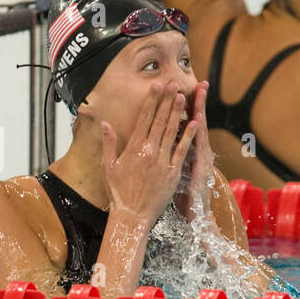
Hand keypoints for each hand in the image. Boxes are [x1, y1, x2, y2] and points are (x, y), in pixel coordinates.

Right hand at [100, 81, 196, 226]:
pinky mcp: (173, 173)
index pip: (143, 119)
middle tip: (172, 83)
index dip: (151, 101)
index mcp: (133, 149)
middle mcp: (148, 152)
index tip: (155, 87)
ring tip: (182, 96)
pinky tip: (194, 123)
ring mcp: (162, 162)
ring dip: (177, 113)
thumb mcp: (108, 166)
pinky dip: (189, 136)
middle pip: (159, 121)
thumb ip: (109, 143)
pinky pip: (182, 151)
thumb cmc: (118, 193)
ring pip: (172, 132)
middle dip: (166, 101)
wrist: (132, 215)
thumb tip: (105, 123)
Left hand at [177, 81, 216, 218]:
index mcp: (186, 151)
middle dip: (197, 103)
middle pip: (195, 122)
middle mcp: (196, 151)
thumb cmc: (180, 194)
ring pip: (199, 131)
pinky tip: (197, 120)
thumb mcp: (174, 172)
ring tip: (199, 93)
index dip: (184, 107)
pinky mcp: (199, 169)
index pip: (183, 124)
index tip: (181, 90)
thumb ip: (172, 155)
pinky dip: (197, 135)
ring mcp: (199, 159)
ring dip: (199, 112)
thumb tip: (164, 140)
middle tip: (200, 83)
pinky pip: (197, 148)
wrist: (193, 215)